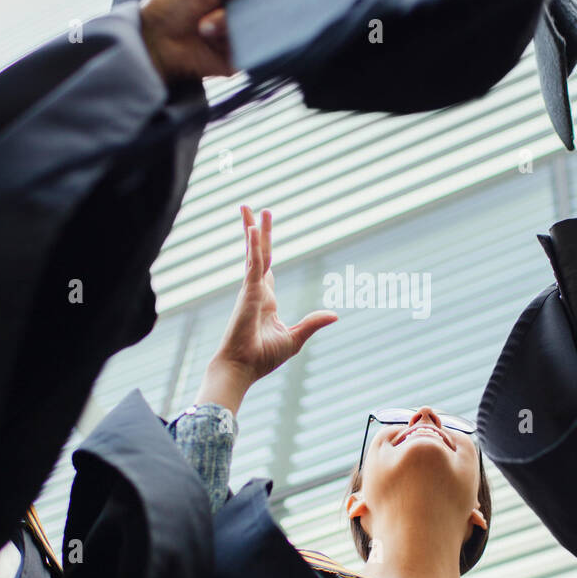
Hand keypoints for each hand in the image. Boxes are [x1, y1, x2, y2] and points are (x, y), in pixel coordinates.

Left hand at [139, 0, 279, 84]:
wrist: (152, 43)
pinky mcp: (238, 60)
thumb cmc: (170, 6)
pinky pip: (252, 51)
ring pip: (257, 28)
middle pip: (265, 7)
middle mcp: (240, 14)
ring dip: (230, 25)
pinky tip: (215, 39)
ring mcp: (239, 37)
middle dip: (249, 5)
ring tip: (205, 27)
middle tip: (222, 6)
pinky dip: (238, 44)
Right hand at [196, 206, 337, 412]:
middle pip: (258, 253)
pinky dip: (254, 247)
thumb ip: (312, 323)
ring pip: (254, 253)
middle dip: (257, 231)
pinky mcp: (248, 294)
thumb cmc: (261, 358)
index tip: (262, 232)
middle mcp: (256, 291)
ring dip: (253, 230)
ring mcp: (250, 290)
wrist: (241, 369)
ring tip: (250, 208)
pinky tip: (253, 230)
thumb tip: (335, 315)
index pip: (266, 266)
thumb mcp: (294, 338)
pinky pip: (253, 265)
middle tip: (257, 209)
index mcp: (265, 300)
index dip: (265, 248)